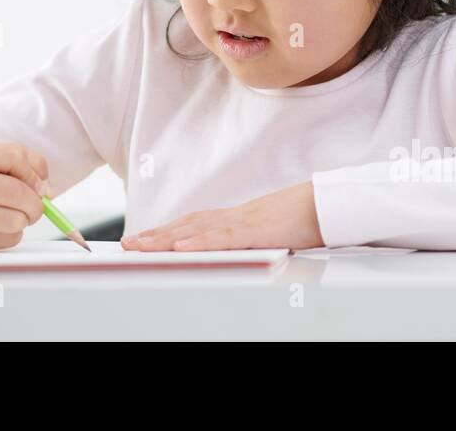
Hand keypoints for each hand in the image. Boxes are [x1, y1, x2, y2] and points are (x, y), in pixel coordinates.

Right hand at [0, 141, 53, 250]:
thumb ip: (26, 163)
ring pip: (16, 220)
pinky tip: (0, 226)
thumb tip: (48, 190)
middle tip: (34, 205)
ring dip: (24, 220)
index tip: (37, 184)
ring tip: (14, 214)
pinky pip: (8, 240)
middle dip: (36, 203)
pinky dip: (12, 234)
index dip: (34, 173)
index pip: (15, 157)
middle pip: (19, 193)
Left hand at [121, 181, 324, 250]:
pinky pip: (224, 237)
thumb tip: (236, 252)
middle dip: (155, 235)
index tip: (142, 238)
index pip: (194, 225)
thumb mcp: (271, 233)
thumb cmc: (304, 219)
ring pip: (197, 230)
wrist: (328, 204)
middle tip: (127, 244)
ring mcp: (244, 223)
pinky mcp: (256, 231)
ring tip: (140, 245)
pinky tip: (180, 246)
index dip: (166, 231)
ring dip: (166, 238)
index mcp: (237, 219)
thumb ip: (250, 241)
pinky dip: (200, 242)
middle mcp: (234, 218)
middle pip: (187, 225)